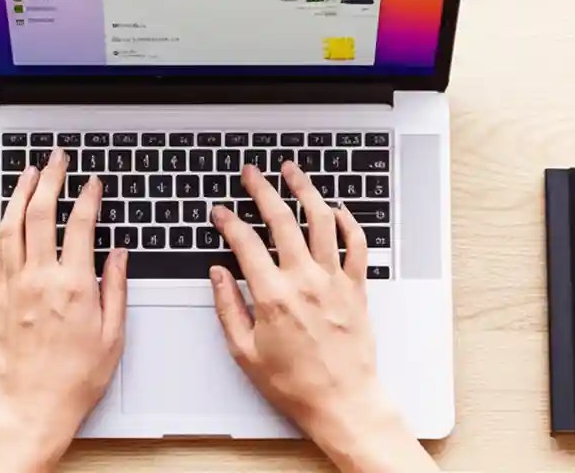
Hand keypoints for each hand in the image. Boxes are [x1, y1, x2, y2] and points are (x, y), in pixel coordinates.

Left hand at [0, 150, 127, 472]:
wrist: (32, 407)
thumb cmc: (73, 379)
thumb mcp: (113, 335)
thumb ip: (116, 287)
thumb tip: (118, 255)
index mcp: (73, 285)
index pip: (80, 224)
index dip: (87, 196)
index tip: (92, 183)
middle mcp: (39, 279)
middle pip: (40, 212)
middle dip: (50, 178)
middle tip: (57, 159)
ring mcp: (13, 286)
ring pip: (12, 225)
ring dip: (20, 193)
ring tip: (29, 174)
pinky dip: (4, 226)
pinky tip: (9, 217)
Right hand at [208, 162, 436, 472]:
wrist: (343, 402)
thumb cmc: (295, 384)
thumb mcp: (245, 352)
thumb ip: (228, 307)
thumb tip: (218, 274)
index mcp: (273, 297)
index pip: (245, 244)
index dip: (229, 221)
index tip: (220, 211)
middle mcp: (305, 281)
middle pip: (282, 220)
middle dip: (263, 189)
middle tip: (252, 173)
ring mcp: (334, 281)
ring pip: (321, 220)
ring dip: (305, 190)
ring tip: (293, 171)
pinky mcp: (356, 288)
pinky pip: (355, 244)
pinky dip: (347, 221)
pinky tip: (336, 208)